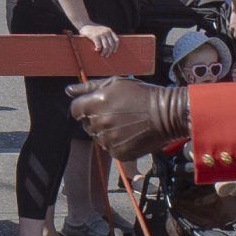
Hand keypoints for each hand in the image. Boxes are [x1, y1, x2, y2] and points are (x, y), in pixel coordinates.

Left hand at [68, 77, 187, 157]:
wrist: (166, 114)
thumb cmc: (142, 94)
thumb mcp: (116, 83)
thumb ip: (89, 87)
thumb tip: (68, 90)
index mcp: (95, 104)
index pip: (75, 110)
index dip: (84, 108)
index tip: (96, 106)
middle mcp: (99, 123)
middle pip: (86, 125)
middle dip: (96, 119)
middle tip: (116, 113)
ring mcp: (108, 140)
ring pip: (98, 137)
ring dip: (106, 131)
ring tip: (125, 123)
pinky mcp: (118, 152)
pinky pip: (110, 148)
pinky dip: (117, 142)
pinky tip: (129, 134)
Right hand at [78, 23, 118, 57]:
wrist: (84, 24)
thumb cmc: (93, 29)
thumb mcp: (102, 30)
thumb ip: (106, 35)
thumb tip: (110, 47)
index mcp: (109, 30)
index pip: (116, 40)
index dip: (116, 47)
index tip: (114, 51)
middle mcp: (106, 32)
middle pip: (112, 45)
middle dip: (109, 52)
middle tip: (106, 56)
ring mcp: (101, 34)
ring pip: (106, 47)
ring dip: (104, 52)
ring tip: (102, 55)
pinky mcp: (95, 36)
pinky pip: (99, 46)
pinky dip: (98, 50)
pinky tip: (96, 50)